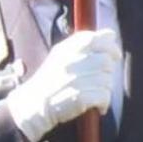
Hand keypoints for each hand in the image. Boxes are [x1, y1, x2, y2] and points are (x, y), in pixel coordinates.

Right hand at [5, 28, 119, 141]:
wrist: (30, 106)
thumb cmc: (49, 82)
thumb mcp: (60, 56)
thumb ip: (82, 45)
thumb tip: (110, 35)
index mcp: (66, 49)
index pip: (98, 39)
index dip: (110, 47)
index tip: (111, 56)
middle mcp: (70, 62)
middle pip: (106, 61)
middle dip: (107, 72)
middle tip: (97, 80)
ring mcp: (74, 79)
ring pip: (107, 80)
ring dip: (103, 89)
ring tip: (91, 93)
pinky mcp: (78, 96)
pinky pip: (104, 96)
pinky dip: (103, 103)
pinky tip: (95, 105)